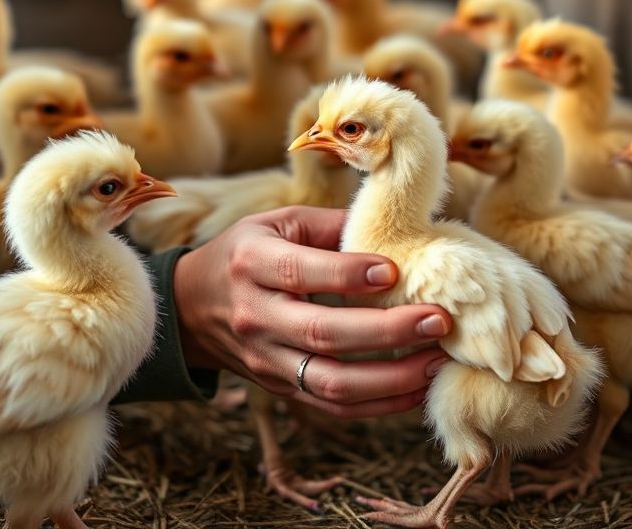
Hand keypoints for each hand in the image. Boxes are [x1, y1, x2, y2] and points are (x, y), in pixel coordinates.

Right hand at [173, 206, 450, 418]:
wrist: (193, 305)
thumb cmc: (245, 253)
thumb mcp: (275, 223)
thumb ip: (329, 225)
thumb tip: (394, 230)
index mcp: (252, 263)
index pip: (299, 273)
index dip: (347, 274)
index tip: (394, 271)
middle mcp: (256, 316)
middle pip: (322, 334)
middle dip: (387, 331)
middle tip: (438, 320)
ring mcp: (266, 359)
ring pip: (331, 383)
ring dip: (393, 378)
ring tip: (439, 360)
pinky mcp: (280, 387)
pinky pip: (333, 407)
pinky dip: (380, 405)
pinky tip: (417, 387)